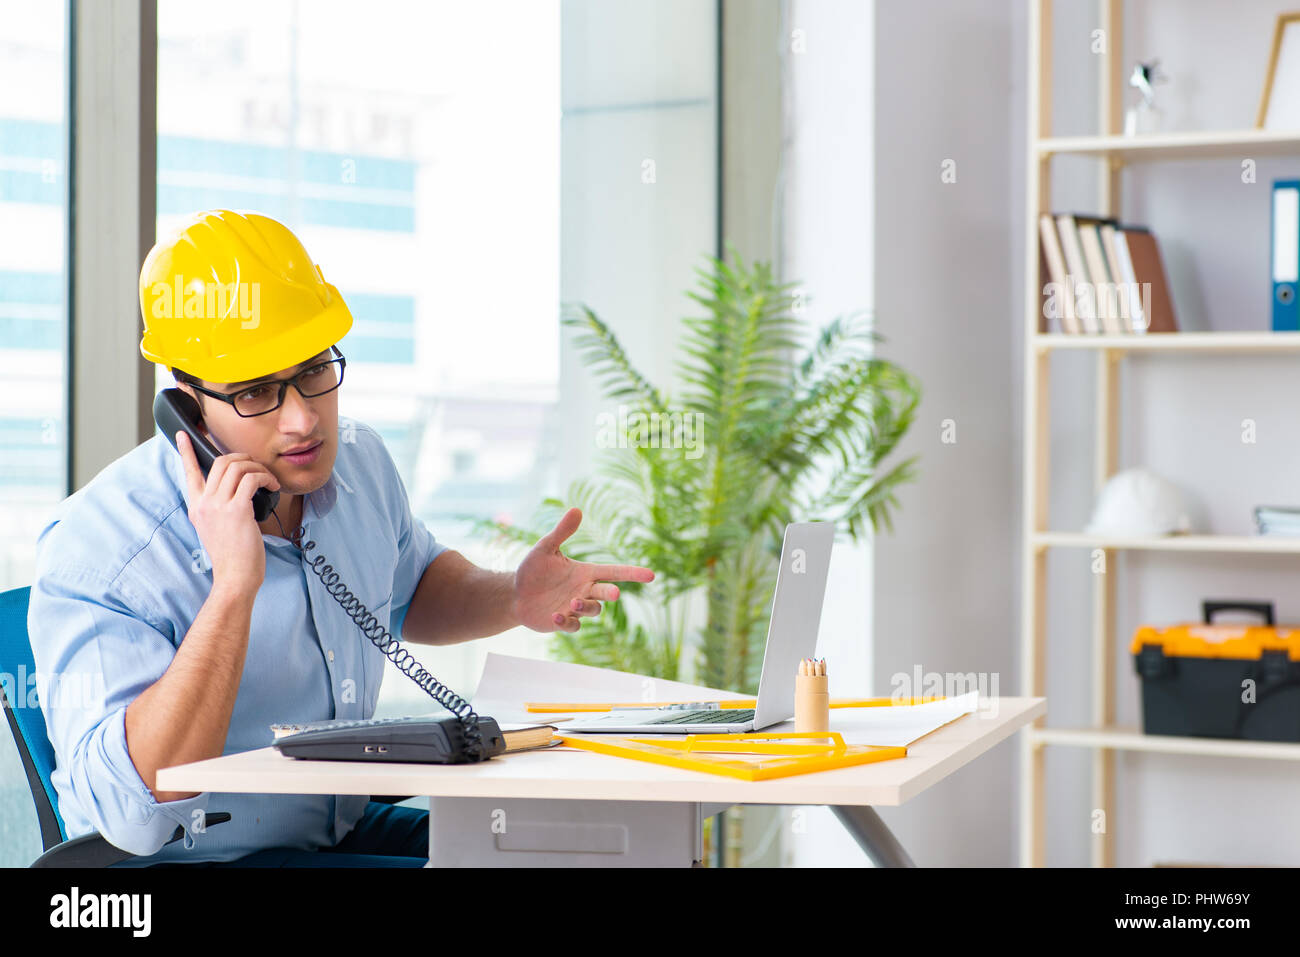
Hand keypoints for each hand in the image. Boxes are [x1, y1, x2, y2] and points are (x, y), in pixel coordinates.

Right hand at [175, 430, 280, 597]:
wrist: (235, 577)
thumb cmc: (234, 555)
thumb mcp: (218, 528)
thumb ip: (220, 507)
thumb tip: (240, 488)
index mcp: (197, 507)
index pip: (189, 472)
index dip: (186, 451)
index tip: (183, 434)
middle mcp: (203, 503)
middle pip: (221, 462)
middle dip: (243, 458)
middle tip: (258, 467)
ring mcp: (218, 506)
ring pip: (237, 466)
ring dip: (258, 467)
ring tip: (269, 480)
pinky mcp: (236, 510)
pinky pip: (252, 479)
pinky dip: (266, 478)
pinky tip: (273, 487)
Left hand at [513, 507, 653, 632]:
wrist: (515, 593)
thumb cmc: (533, 569)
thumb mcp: (545, 548)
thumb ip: (562, 532)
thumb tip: (576, 509)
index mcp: (585, 572)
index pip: (614, 572)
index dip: (633, 573)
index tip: (651, 575)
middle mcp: (584, 590)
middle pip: (606, 593)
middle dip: (611, 593)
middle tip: (614, 593)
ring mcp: (575, 608)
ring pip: (593, 611)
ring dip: (586, 607)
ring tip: (573, 602)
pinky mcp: (562, 622)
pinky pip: (572, 626)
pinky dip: (566, 622)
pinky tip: (554, 615)